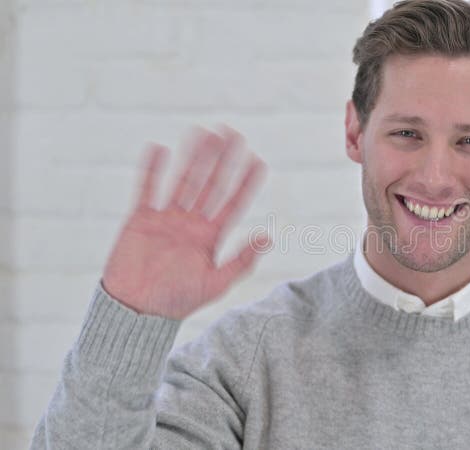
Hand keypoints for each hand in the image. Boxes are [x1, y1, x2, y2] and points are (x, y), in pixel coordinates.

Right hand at [102, 127, 266, 319]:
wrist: (136, 311)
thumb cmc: (177, 302)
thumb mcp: (216, 283)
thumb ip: (242, 260)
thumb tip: (268, 237)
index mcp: (210, 237)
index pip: (233, 203)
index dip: (246, 183)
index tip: (258, 161)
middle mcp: (191, 223)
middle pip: (210, 184)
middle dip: (221, 159)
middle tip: (232, 133)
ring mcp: (166, 218)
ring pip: (183, 180)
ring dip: (193, 157)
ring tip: (203, 131)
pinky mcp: (141, 219)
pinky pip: (147, 189)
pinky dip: (152, 170)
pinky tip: (159, 148)